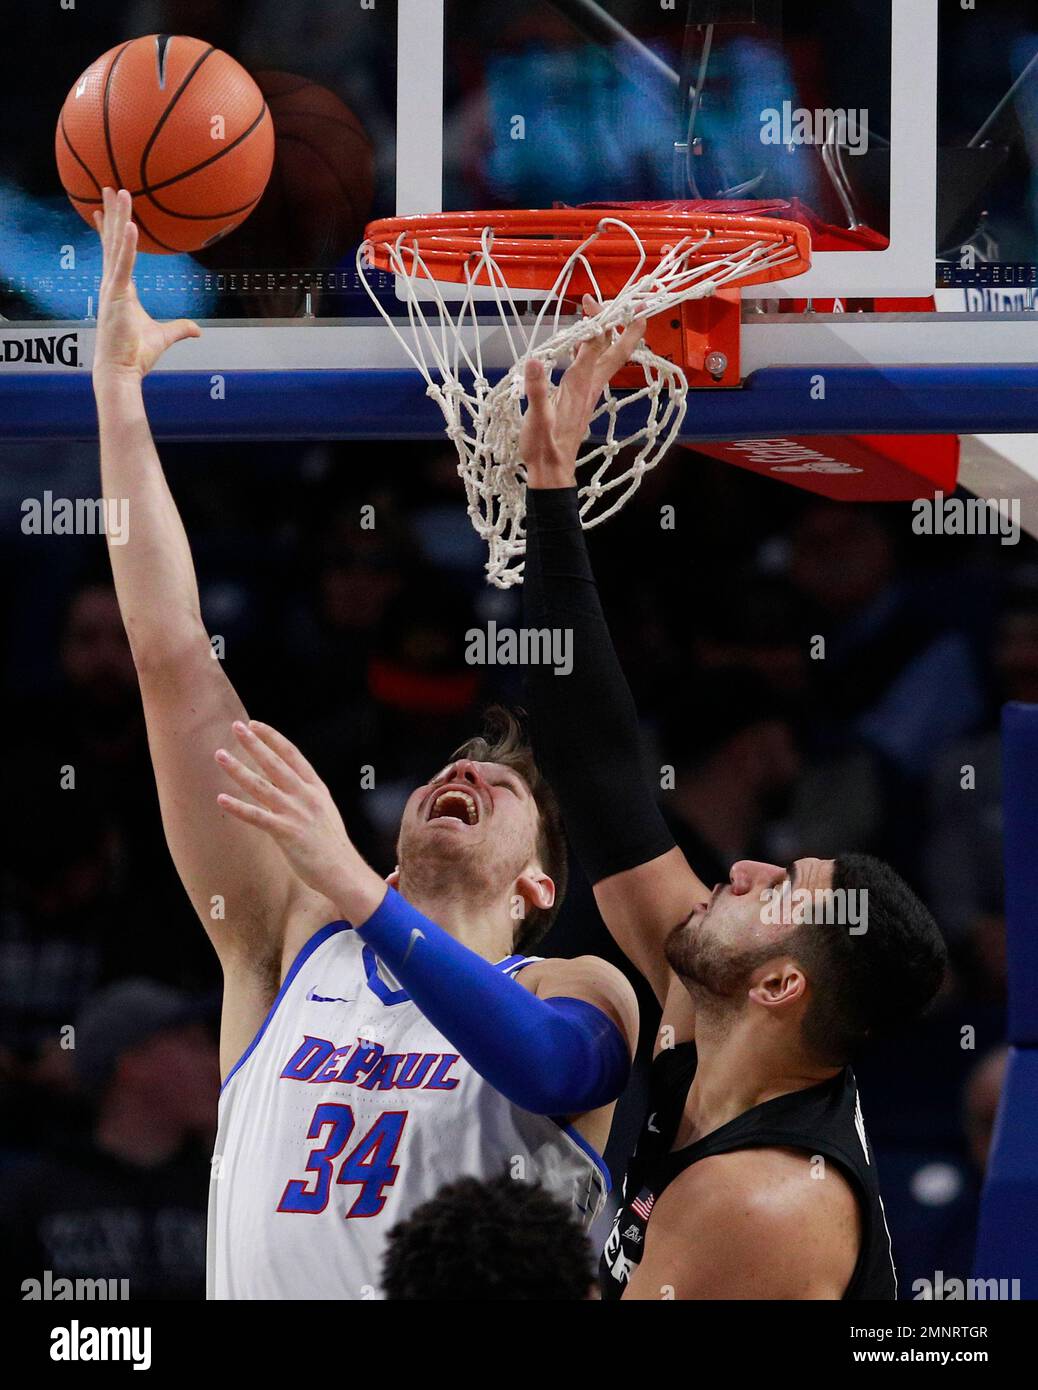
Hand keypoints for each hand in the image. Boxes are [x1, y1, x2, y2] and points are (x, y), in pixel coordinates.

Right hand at [92, 187, 200, 382]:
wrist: (122, 371)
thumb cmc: (135, 355)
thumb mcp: (163, 336)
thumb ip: (181, 329)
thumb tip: (197, 330)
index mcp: (120, 288)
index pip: (115, 253)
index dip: (109, 231)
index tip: (103, 210)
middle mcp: (112, 283)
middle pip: (112, 241)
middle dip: (110, 213)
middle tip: (110, 187)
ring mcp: (111, 287)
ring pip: (115, 245)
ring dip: (118, 217)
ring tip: (120, 192)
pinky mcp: (116, 295)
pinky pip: (123, 265)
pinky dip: (127, 245)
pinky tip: (129, 225)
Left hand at [215, 720, 386, 924]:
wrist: (343, 871)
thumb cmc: (332, 845)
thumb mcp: (324, 811)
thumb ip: (306, 796)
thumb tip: (285, 785)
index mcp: (316, 788)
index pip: (292, 755)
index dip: (272, 738)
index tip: (255, 725)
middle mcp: (306, 796)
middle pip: (275, 764)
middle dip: (254, 744)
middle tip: (236, 726)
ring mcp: (296, 814)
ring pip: (261, 786)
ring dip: (238, 769)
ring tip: (220, 755)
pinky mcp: (286, 833)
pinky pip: (257, 817)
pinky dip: (237, 807)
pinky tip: (221, 798)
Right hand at [519, 295, 644, 488]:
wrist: (552, 471)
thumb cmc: (543, 447)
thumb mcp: (535, 419)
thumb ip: (536, 390)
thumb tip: (535, 360)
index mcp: (578, 385)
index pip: (594, 345)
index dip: (596, 321)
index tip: (589, 301)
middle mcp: (588, 387)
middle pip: (615, 352)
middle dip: (625, 328)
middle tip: (637, 308)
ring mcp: (588, 394)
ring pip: (609, 361)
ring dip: (614, 338)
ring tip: (617, 320)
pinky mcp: (583, 400)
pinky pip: (597, 370)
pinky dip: (597, 353)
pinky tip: (590, 349)